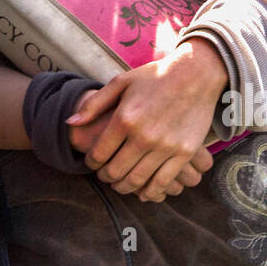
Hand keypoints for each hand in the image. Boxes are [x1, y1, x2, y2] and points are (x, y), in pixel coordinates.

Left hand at [66, 39, 225, 201]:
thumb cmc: (155, 76)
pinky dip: (150, 191)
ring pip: (138, 180)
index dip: (91, 162)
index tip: (92, 163)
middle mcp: (143, 136)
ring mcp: (165, 147)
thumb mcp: (121, 83)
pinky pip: (163, 181)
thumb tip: (71, 123)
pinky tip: (143, 190)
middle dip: (106, 177)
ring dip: (125, 187)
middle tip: (104, 176)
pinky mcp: (184, 153)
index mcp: (124, 118)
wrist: (195, 74)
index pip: (99, 153)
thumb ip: (94, 104)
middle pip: (116, 171)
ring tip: (121, 184)